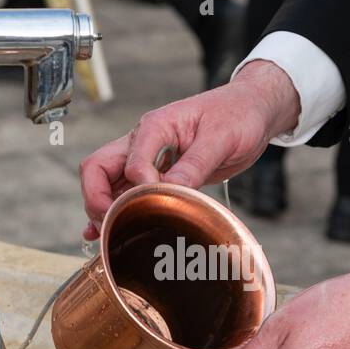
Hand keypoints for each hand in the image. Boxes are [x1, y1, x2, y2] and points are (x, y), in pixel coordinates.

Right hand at [78, 60, 299, 237]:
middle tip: (111, 226)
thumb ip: (194, 164)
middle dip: (98, 199)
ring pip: (107, 182)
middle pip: (99, 168)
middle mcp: (143, 141)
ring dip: (102, 207)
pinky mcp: (156, 172)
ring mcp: (147, 157)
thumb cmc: (237, 116)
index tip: (157, 204)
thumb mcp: (221, 139)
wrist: (251, 112)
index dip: (139, 189)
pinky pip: (125, 190)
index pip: (131, 162)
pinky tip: (100, 232)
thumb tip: (171, 190)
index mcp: (155, 127)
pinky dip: (112, 209)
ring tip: (105, 236)